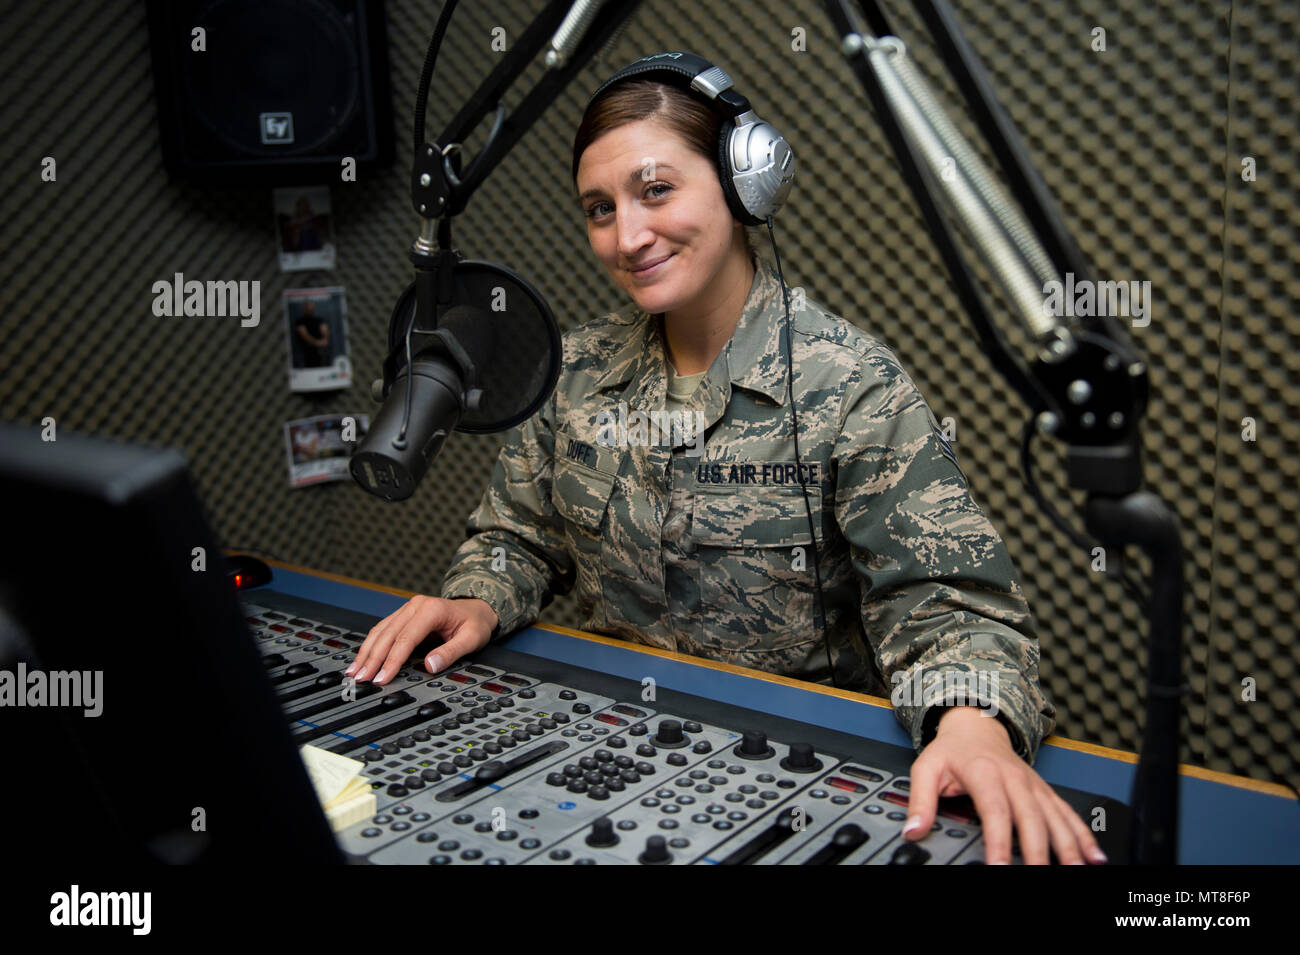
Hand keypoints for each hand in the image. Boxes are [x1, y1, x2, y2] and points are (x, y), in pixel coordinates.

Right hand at [344, 595, 498, 685]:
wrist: (477, 608)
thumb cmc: (475, 623)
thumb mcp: (471, 639)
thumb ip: (451, 652)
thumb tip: (430, 666)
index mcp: (431, 610)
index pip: (405, 639)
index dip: (392, 661)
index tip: (382, 678)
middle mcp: (415, 606)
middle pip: (388, 635)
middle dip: (372, 659)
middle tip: (360, 679)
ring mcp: (408, 609)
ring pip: (380, 631)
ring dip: (366, 652)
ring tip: (354, 672)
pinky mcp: (403, 615)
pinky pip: (383, 629)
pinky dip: (371, 644)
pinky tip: (362, 658)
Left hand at [903, 705, 1107, 864]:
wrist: (976, 725)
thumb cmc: (952, 750)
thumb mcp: (926, 768)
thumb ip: (920, 800)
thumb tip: (913, 830)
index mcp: (985, 772)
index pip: (995, 811)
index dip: (998, 841)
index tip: (999, 867)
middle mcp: (1015, 778)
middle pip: (1031, 818)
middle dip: (1038, 850)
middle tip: (1039, 874)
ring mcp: (1034, 785)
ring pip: (1055, 817)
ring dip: (1068, 845)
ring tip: (1076, 869)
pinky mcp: (1045, 791)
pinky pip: (1068, 813)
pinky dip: (1083, 835)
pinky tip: (1094, 856)